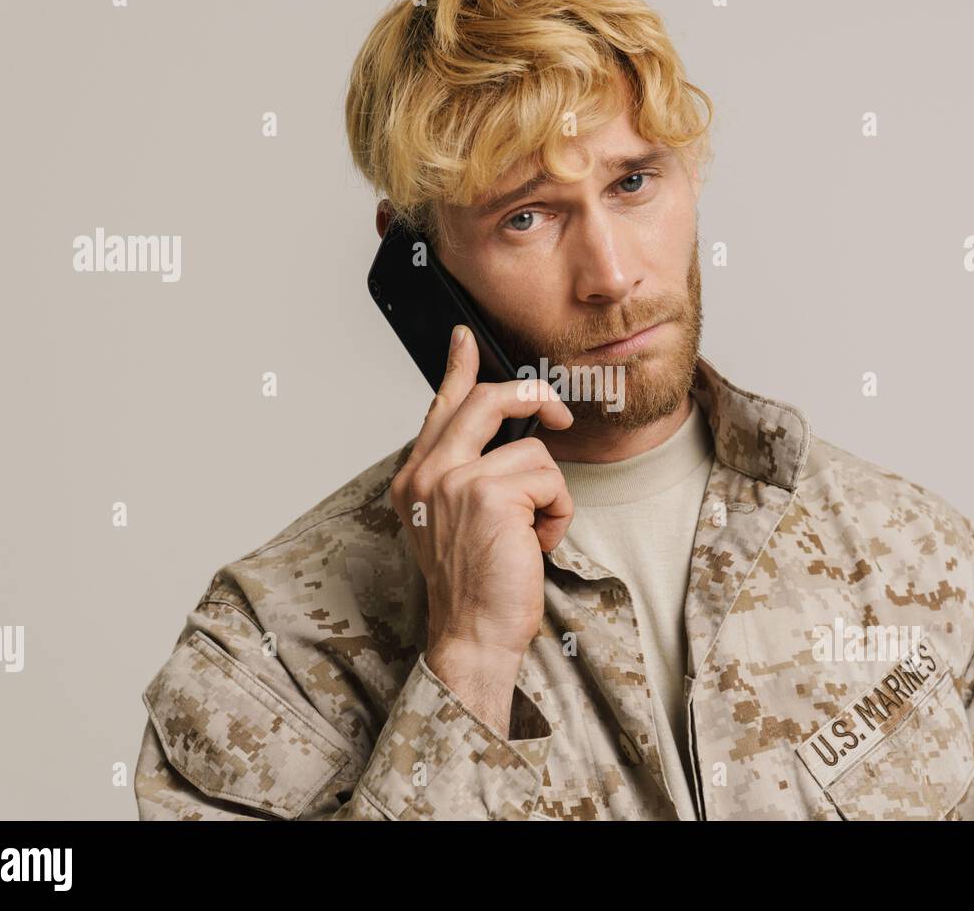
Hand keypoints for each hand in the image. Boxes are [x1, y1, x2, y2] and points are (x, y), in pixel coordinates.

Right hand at [389, 325, 573, 730]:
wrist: (473, 634)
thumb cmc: (475, 585)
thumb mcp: (458, 522)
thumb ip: (467, 474)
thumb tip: (507, 435)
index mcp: (414, 479)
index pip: (439, 407)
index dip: (457, 368)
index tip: (465, 338)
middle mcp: (425, 474)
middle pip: (485, 400)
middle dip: (532, 397)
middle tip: (559, 412)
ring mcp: (453, 480)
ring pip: (532, 448)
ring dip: (549, 494)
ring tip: (532, 531)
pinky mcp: (489, 493)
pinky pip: (549, 478)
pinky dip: (558, 513)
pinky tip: (536, 543)